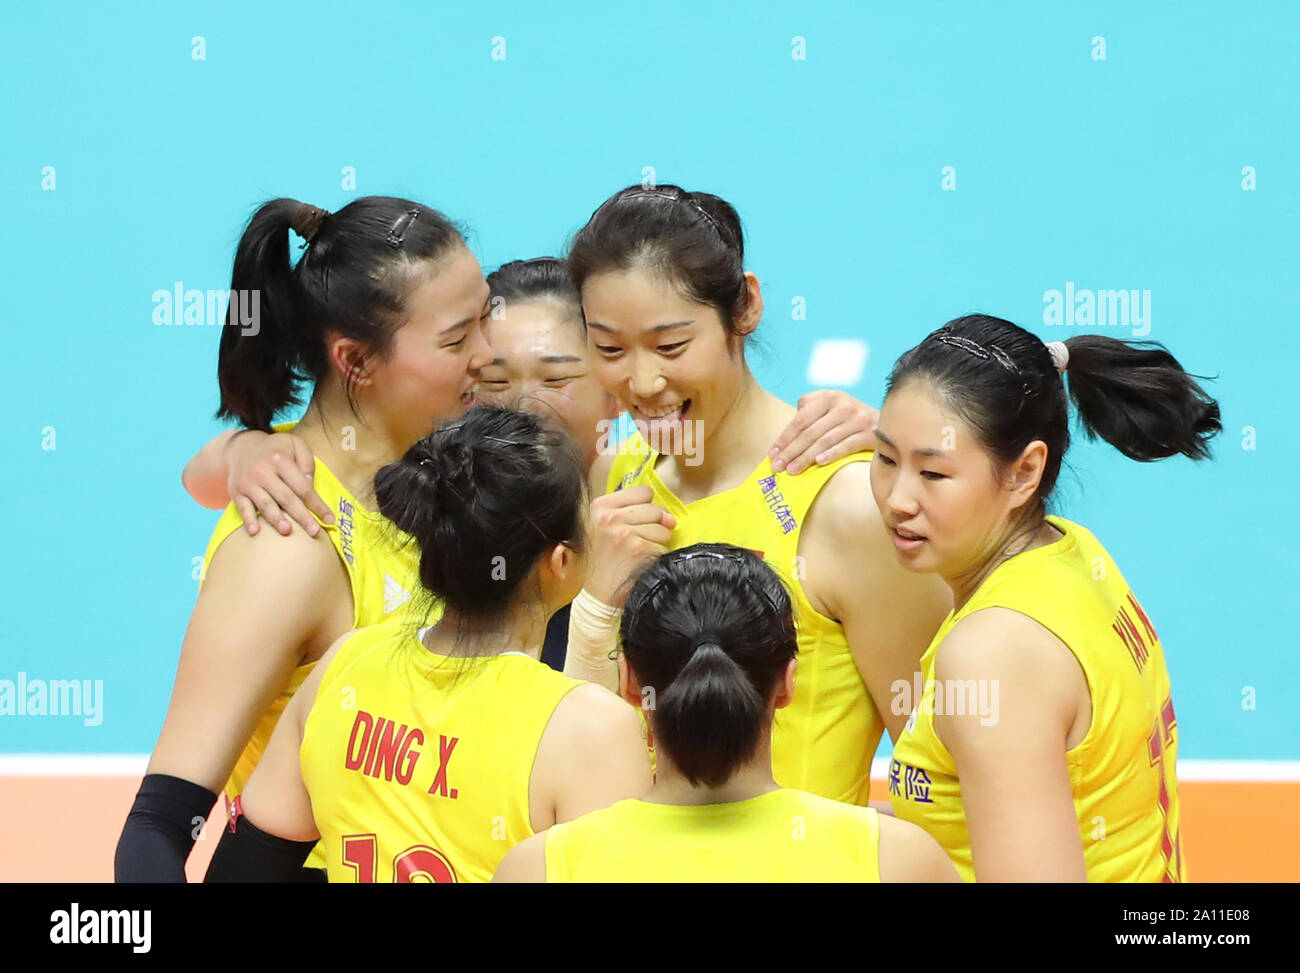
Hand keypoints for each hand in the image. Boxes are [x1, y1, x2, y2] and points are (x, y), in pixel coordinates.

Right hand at [224, 431, 331, 536]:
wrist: (241, 447)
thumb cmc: (276, 450)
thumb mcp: (295, 445)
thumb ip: (307, 463)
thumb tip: (310, 486)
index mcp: (280, 460)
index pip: (303, 487)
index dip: (317, 504)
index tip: (330, 520)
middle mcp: (263, 471)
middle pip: (286, 498)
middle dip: (301, 516)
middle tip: (314, 531)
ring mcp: (248, 483)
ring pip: (265, 504)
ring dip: (276, 519)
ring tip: (287, 531)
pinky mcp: (237, 492)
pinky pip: (243, 508)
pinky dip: (248, 521)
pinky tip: (255, 532)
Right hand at [584, 486, 676, 606]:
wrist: (596, 595)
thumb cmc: (601, 560)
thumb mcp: (600, 527)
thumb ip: (625, 510)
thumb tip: (667, 514)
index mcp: (600, 507)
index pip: (643, 492)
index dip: (648, 506)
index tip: (642, 519)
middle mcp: (610, 517)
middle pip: (655, 510)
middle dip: (656, 526)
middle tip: (640, 541)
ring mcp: (625, 533)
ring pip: (663, 529)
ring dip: (658, 543)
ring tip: (639, 554)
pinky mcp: (639, 550)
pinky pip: (663, 547)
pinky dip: (657, 557)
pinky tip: (642, 564)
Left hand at [769, 390, 878, 473]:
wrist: (888, 421)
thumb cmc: (848, 418)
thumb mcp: (830, 406)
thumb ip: (809, 410)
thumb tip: (788, 431)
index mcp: (828, 397)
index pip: (801, 419)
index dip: (785, 438)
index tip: (772, 453)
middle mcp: (843, 405)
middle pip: (811, 432)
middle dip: (791, 451)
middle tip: (778, 467)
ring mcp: (858, 418)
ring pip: (825, 440)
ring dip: (806, 457)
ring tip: (793, 470)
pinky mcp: (870, 433)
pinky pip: (847, 445)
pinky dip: (832, 454)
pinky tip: (819, 463)